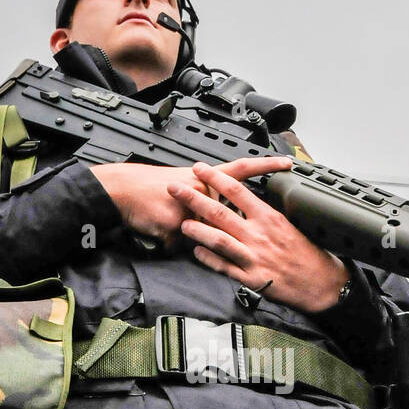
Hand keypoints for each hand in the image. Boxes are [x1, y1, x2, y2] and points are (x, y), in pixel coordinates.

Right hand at [90, 156, 293, 250]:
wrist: (120, 189)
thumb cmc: (148, 187)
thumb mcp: (181, 186)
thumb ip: (203, 199)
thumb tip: (215, 216)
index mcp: (205, 178)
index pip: (241, 169)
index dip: (265, 165)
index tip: (287, 163)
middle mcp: (202, 189)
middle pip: (223, 215)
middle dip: (211, 225)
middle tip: (194, 219)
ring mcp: (191, 207)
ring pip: (201, 234)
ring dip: (185, 235)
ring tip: (165, 221)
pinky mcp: (176, 224)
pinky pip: (179, 245)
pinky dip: (167, 241)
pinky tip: (155, 227)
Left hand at [166, 161, 349, 312]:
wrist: (321, 283)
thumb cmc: (308, 254)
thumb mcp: (290, 225)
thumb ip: (266, 213)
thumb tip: (248, 200)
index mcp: (270, 218)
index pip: (238, 191)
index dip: (216, 178)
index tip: (200, 169)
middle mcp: (259, 235)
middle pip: (221, 212)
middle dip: (195, 198)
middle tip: (175, 188)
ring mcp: (253, 258)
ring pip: (219, 240)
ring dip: (198, 230)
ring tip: (182, 223)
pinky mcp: (251, 279)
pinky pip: (225, 267)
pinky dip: (209, 259)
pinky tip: (197, 252)